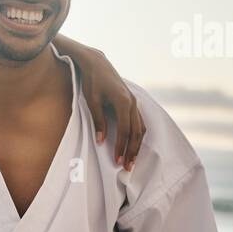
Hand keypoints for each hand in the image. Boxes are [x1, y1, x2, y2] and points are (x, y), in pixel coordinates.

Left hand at [54, 35, 145, 169]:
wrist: (97, 63)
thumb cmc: (92, 81)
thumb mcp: (92, 101)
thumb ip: (98, 121)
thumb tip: (101, 141)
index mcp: (123, 102)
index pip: (124, 130)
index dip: (121, 147)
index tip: (117, 161)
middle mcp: (132, 102)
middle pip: (136, 132)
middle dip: (132, 151)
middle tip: (127, 168)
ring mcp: (134, 102)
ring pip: (141, 128)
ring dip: (137, 145)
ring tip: (131, 161)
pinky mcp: (132, 102)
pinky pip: (139, 122)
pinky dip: (138, 136)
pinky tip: (134, 145)